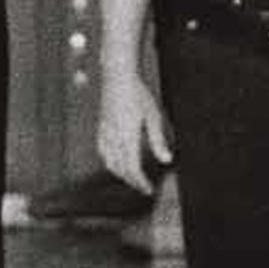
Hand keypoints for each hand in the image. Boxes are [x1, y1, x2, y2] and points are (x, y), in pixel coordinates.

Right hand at [98, 71, 171, 194]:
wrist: (117, 76)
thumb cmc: (138, 94)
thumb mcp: (153, 116)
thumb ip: (158, 140)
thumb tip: (167, 160)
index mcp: (128, 136)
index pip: (133, 168)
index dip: (140, 182)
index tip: (149, 190)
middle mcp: (114, 138)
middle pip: (121, 169)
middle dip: (132, 181)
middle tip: (144, 188)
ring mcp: (105, 133)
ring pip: (110, 162)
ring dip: (121, 174)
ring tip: (133, 179)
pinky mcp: (101, 127)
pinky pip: (103, 152)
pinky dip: (110, 162)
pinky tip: (116, 163)